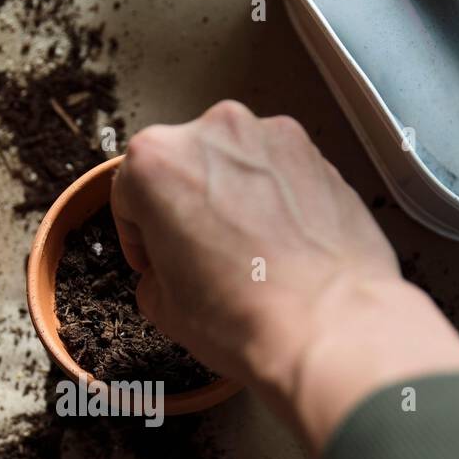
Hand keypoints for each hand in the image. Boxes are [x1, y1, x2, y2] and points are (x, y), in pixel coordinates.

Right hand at [111, 100, 458, 450]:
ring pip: (234, 165)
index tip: (152, 260)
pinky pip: (279, 172)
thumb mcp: (165, 308)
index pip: (128, 193)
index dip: (137, 236)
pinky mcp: (317, 153)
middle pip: (183, 167)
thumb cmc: (243, 317)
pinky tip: (282, 246)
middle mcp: (213, 131)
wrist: (330, 327)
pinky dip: (274, 199)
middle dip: (185, 208)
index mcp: (156, 161)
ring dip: (231, 199)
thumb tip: (166, 271)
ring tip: (247, 254)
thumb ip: (153, 273)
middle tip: (199, 258)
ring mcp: (271, 137)